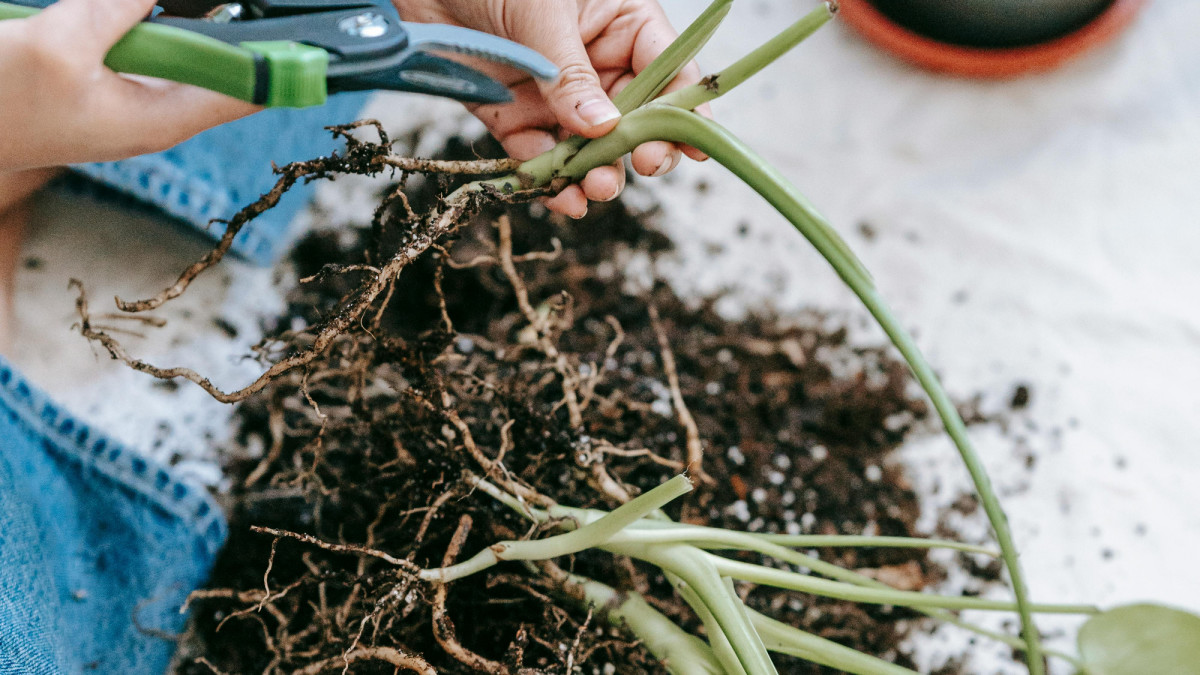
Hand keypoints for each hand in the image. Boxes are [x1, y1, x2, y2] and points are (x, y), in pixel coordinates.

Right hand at [0, 0, 258, 172]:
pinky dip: (149, 22)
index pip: (248, 94)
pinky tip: (133, 13)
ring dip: (190, 26)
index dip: (281, 65)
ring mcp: (131, 98)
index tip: (307, 43)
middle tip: (250, 8)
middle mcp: (156, 114)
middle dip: (232, 32)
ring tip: (162, 12)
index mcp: (161, 121)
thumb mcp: (57, 47)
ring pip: (184, 49)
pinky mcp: (106, 82)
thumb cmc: (1, 105)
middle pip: (222, 66)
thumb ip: (115, 9)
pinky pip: (148, 46)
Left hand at [396, 0, 710, 217]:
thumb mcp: (541, 14)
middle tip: (646, 166)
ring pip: (589, 146)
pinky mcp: (514, 117)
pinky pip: (540, 156)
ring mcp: (555, 94)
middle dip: (642, 147)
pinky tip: (563, 198)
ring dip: (598, 172)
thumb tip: (605, 127)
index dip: (684, 109)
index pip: (667, 70)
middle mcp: (593, 63)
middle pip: (634, 117)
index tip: (693, 146)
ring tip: (599, 188)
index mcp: (619, 22)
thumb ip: (572, 74)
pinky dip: (550, 181)